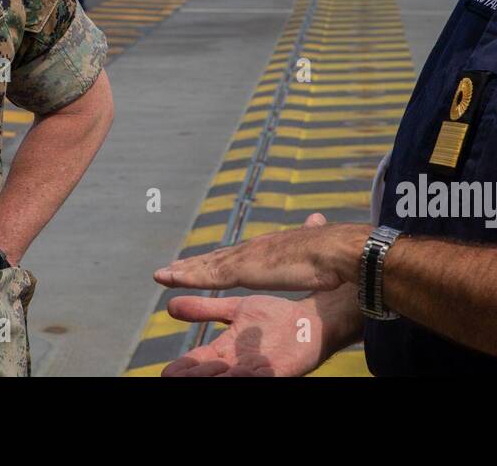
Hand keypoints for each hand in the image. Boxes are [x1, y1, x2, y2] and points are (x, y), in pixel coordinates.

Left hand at [154, 215, 368, 291]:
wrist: (335, 251)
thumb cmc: (333, 254)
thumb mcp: (316, 247)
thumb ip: (312, 237)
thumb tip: (317, 217)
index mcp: (269, 248)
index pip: (237, 255)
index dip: (217, 260)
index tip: (200, 262)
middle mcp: (252, 249)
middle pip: (216, 258)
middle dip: (192, 264)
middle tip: (169, 269)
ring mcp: (245, 258)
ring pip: (206, 266)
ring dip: (183, 271)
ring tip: (161, 275)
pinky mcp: (242, 269)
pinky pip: (208, 275)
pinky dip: (187, 276)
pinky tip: (170, 279)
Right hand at [161, 294, 326, 376]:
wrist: (308, 319)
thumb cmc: (273, 318)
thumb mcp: (234, 310)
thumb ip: (205, 309)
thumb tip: (170, 304)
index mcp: (226, 349)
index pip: (199, 360)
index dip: (184, 368)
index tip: (167, 372)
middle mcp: (238, 364)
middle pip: (212, 374)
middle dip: (196, 378)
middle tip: (176, 379)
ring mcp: (258, 369)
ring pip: (233, 379)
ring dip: (218, 379)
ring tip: (207, 377)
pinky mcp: (278, 371)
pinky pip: (262, 378)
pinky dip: (249, 378)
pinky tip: (238, 375)